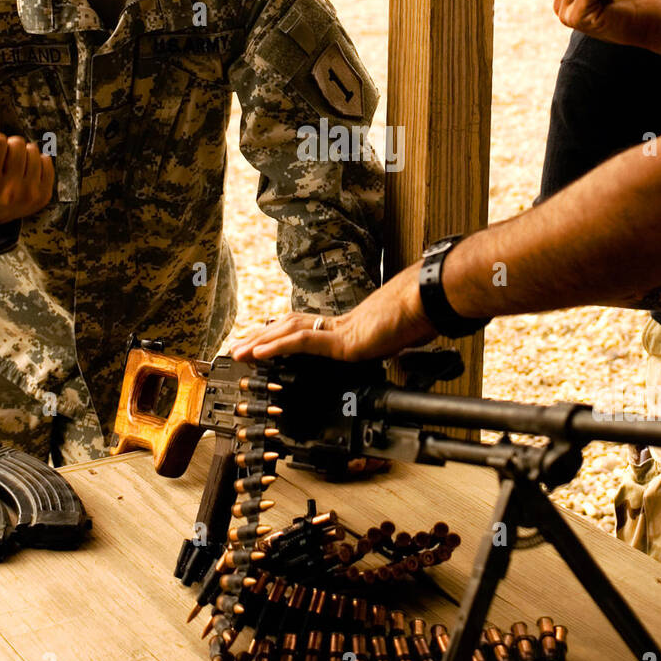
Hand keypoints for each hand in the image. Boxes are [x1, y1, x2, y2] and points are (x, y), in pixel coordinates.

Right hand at [0, 119, 54, 223]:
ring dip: (23, 153)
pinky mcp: (44, 195)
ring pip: (33, 150)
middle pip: (17, 143)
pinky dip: (36, 161)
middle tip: (1, 162)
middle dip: (8, 147)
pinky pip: (46, 160)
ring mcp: (30, 194)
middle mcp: (9, 192)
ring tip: (12, 167)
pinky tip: (25, 173)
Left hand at [231, 263, 437, 362]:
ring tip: (238, 351)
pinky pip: (303, 342)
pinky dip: (278, 347)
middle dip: (260, 338)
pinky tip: (259, 353)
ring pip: (288, 333)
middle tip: (236, 348)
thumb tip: (381, 354)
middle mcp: (335, 325)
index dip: (277, 337)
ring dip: (260, 342)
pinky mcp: (341, 339)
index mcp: (344, 328)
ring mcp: (337, 331)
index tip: (259, 347)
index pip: (302, 331)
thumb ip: (376, 349)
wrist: (425, 307)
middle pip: (287, 328)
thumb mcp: (388, 343)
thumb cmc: (413, 322)